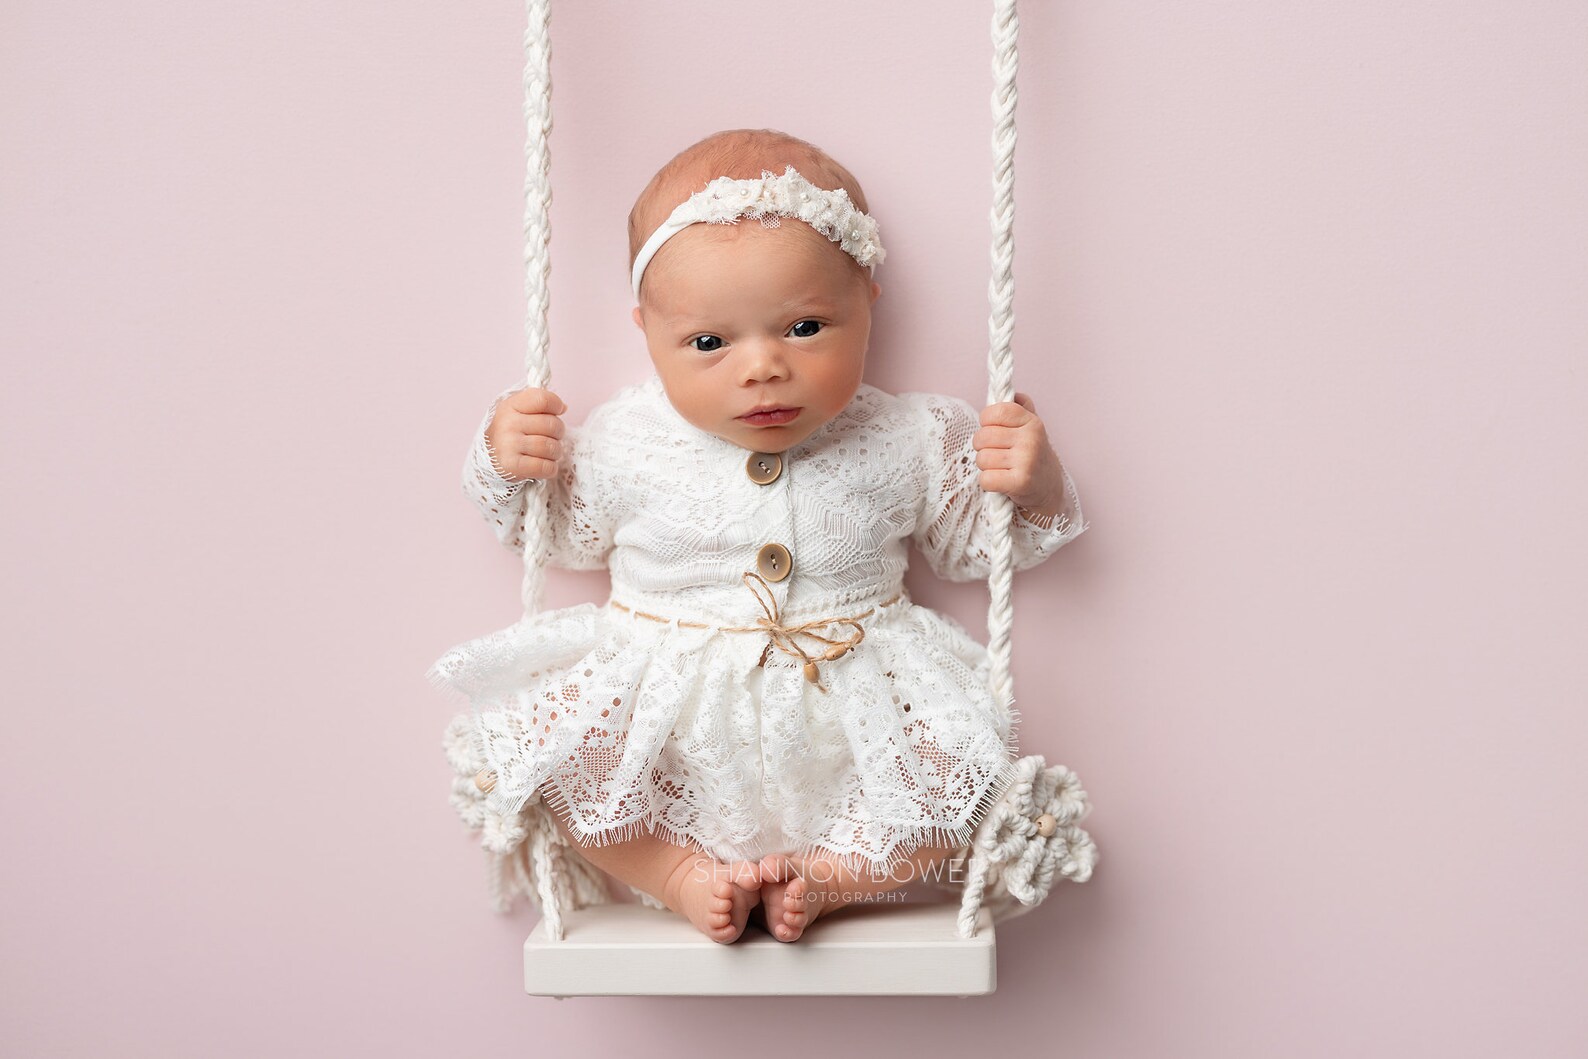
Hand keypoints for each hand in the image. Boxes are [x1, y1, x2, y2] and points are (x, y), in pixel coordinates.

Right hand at [485, 386, 566, 481]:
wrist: (489, 459)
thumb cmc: (511, 432)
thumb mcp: (517, 411)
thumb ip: (539, 405)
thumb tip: (563, 407)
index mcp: (510, 406)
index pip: (542, 399)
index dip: (556, 405)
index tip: (557, 412)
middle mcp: (508, 424)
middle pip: (552, 425)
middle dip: (559, 433)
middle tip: (551, 437)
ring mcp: (509, 445)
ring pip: (550, 447)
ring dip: (555, 452)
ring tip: (548, 453)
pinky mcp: (512, 466)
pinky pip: (545, 467)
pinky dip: (550, 468)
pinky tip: (544, 465)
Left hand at [973, 392, 1067, 515]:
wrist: (1048, 488)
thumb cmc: (1031, 454)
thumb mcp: (1030, 427)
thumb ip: (1020, 408)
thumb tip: (1013, 393)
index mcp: (1031, 421)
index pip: (994, 412)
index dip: (986, 422)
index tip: (995, 431)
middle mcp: (1031, 438)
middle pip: (982, 437)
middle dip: (983, 447)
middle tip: (997, 454)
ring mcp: (1027, 460)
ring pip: (982, 458)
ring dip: (986, 467)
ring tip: (1001, 468)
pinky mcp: (1021, 482)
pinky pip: (986, 479)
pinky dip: (988, 483)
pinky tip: (1001, 482)